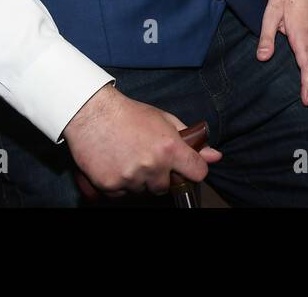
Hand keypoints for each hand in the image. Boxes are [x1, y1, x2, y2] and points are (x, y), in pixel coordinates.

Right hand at [63, 85, 220, 195]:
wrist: (92, 114)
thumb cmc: (130, 114)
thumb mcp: (165, 120)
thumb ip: (190, 140)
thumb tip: (215, 156)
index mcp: (170, 148)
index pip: (197, 173)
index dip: (193, 170)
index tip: (186, 167)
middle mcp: (153, 165)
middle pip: (165, 186)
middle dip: (159, 175)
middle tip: (146, 157)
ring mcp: (131, 178)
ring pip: (142, 191)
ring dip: (139, 180)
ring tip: (128, 157)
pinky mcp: (110, 185)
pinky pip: (122, 194)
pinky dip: (120, 185)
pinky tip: (115, 164)